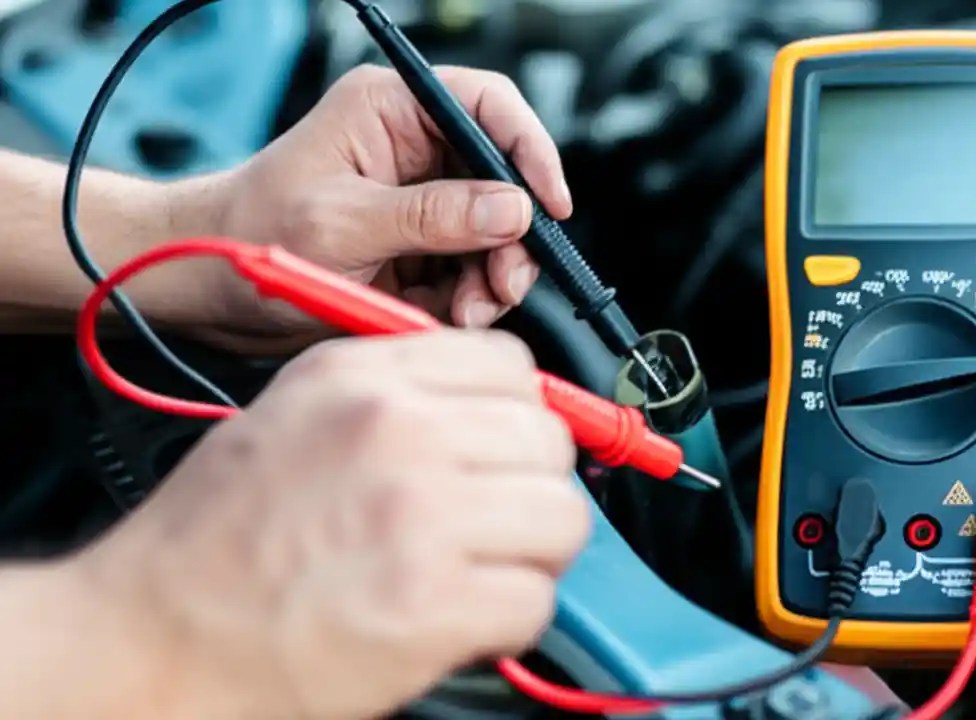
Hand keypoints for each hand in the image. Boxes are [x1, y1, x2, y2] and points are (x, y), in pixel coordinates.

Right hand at [70, 331, 589, 718]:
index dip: (517, 415)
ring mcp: (421, 518)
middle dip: (531, 486)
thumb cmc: (212, 537)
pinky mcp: (432, 607)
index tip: (504, 451)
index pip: (512, 366)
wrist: (153, 636)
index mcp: (364, 378)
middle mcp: (398, 433)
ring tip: (481, 572)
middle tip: (495, 521)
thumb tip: (495, 410)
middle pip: (548, 440)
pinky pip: (535, 601)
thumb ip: (397, 395)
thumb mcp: (295, 414)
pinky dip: (509, 620)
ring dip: (532, 555)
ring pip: (561, 519)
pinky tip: (461, 619)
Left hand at [178, 64, 571, 346]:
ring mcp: (420, 202)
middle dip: (512, 237)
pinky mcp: (420, 248)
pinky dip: (469, 298)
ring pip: (497, 233)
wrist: (210, 288)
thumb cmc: (250, 235)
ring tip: (464, 309)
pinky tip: (445, 313)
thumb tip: (511, 210)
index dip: (529, 150)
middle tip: (502, 283)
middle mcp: (414, 150)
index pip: (487, 106)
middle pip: (505, 180)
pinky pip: (472, 269)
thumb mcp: (342, 224)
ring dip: (493, 277)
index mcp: (390, 111)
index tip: (550, 205)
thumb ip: (430, 217)